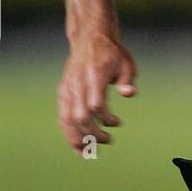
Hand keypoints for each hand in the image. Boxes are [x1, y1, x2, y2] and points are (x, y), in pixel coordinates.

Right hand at [58, 33, 137, 153]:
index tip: (117, 122)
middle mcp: (78, 83)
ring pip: (67, 120)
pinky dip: (68, 133)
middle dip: (93, 133)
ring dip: (78, 138)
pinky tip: (78, 147)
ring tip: (90, 152)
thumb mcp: (126, 63)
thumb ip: (127, 80)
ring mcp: (68, 89)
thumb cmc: (112, 54)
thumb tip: (129, 94)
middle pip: (80, 116)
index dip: (105, 119)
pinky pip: (62, 117)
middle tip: (108, 139)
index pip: (96, 104)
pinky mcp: (63, 92)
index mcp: (94, 75)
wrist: (89, 38)